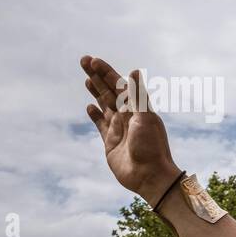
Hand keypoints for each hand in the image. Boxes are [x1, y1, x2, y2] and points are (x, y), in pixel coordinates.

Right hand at [81, 56, 180, 204]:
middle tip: (84, 61)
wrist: (150, 176)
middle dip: (97, 76)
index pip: (119, 85)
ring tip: (86, 79)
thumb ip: (137, 96)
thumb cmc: (152, 147)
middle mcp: (128, 116)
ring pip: (104, 105)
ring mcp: (119, 129)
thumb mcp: (145, 118)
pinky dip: (95, 115)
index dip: (106, 72)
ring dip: (96, 92)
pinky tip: (89, 107)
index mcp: (138, 109)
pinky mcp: (110, 142)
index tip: (93, 60)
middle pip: (109, 92)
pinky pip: (101, 125)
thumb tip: (133, 71)